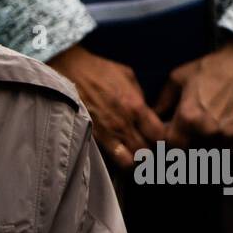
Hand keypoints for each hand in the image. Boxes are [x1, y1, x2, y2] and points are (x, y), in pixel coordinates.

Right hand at [48, 43, 163, 168]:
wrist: (71, 71)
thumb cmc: (99, 70)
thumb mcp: (128, 76)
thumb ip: (139, 95)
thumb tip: (145, 109)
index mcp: (136, 107)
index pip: (159, 135)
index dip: (162, 140)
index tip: (159, 138)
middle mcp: (123, 124)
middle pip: (145, 151)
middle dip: (149, 152)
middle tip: (148, 149)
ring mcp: (107, 134)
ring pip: (128, 162)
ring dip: (133, 160)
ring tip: (133, 155)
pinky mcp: (93, 138)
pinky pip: (109, 159)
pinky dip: (116, 160)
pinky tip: (118, 155)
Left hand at [154, 38, 232, 146]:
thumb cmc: (211, 67)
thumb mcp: (178, 79)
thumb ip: (162, 102)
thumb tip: (150, 118)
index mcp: (188, 117)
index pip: (168, 146)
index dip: (165, 143)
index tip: (165, 138)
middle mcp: (207, 130)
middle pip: (185, 153)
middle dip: (180, 148)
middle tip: (182, 138)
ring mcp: (226, 135)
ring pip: (205, 155)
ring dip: (199, 150)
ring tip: (199, 136)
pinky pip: (225, 153)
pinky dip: (219, 149)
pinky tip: (216, 136)